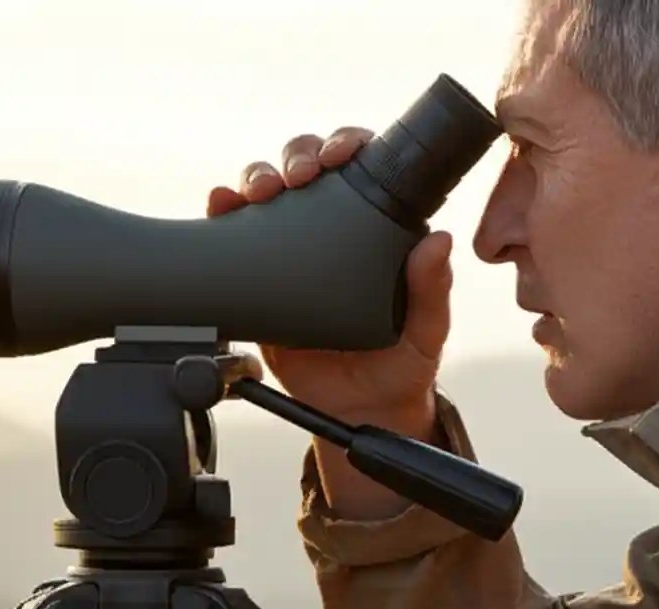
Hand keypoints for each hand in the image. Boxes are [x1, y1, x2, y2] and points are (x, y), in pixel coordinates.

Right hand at [206, 127, 453, 427]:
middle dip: (297, 156)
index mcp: (374, 228)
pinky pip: (235, 236)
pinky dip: (223, 212)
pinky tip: (220, 204)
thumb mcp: (426, 330)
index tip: (341, 154)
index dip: (347, 145)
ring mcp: (291, 250)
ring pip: (268, 193)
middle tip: (296, 175)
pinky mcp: (260, 278)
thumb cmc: (400, 365)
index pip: (360, 167)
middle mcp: (330, 229)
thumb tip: (439, 241)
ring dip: (258, 176)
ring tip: (260, 191)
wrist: (357, 413)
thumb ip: (432, 290)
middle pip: (306, 168)